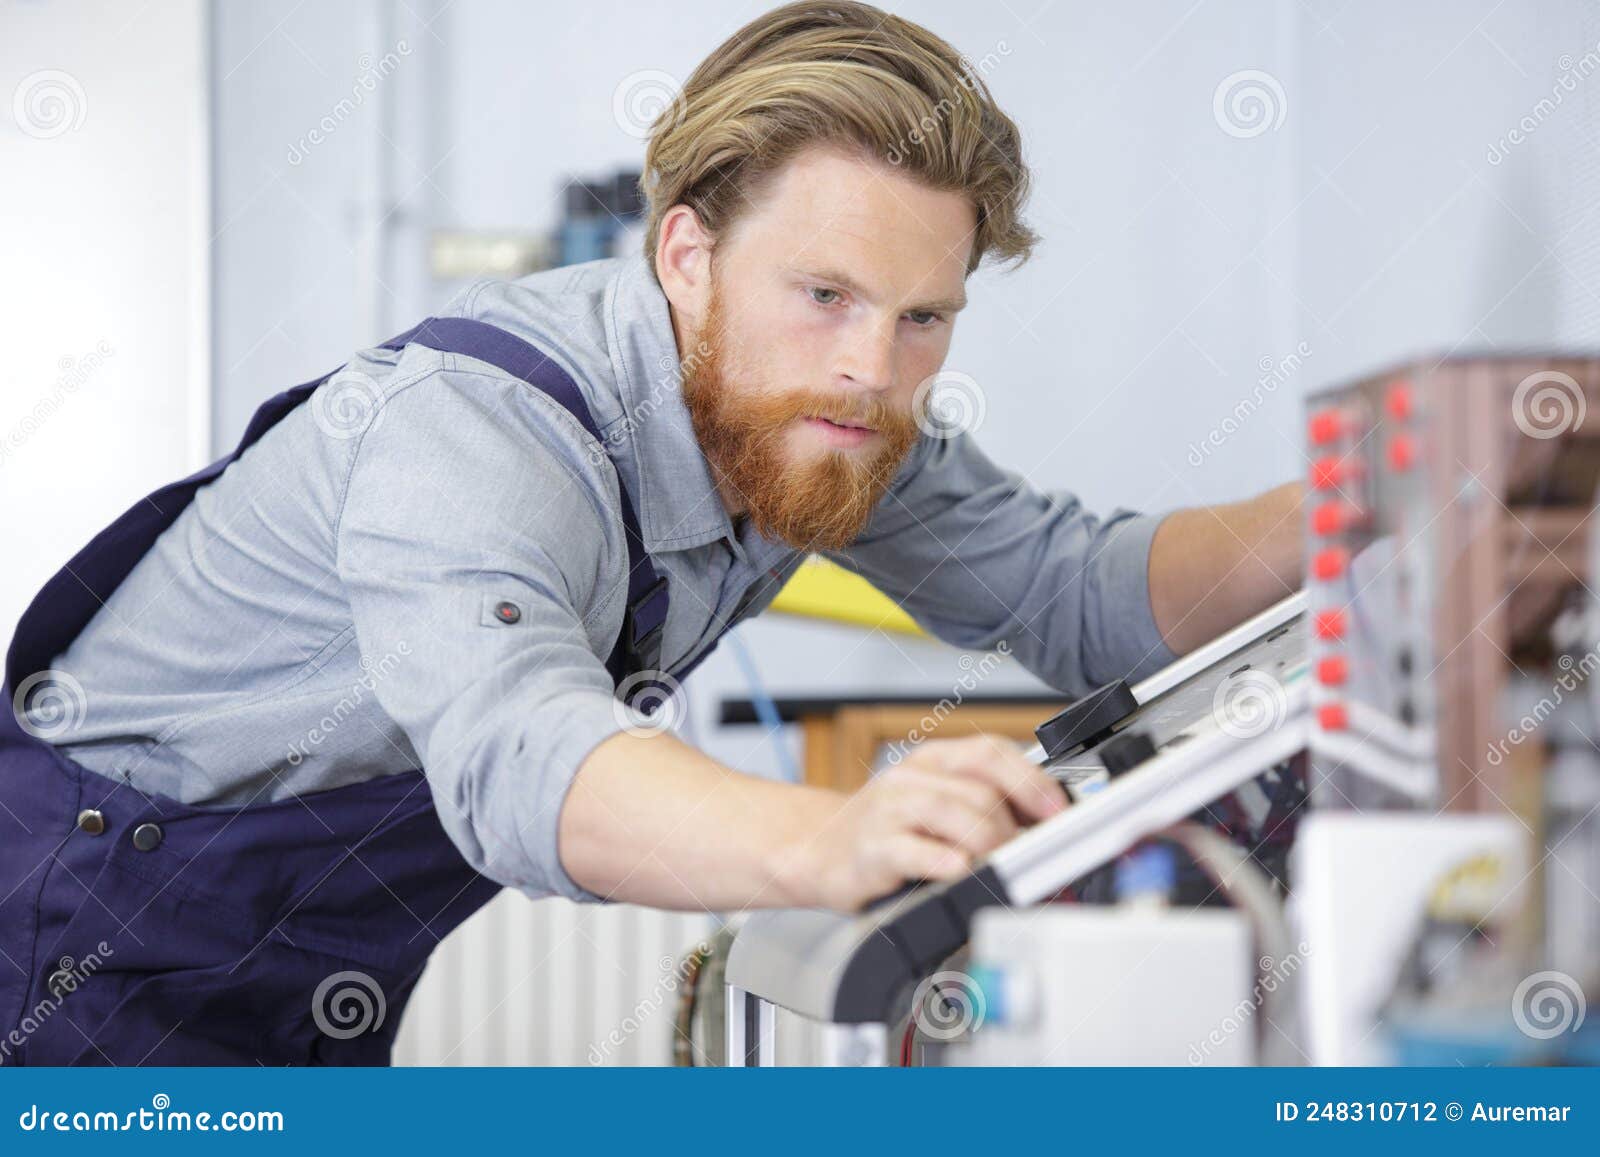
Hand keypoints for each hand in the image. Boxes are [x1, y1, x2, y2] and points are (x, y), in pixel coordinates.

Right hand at [780, 735, 1067, 911]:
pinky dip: (947, 863)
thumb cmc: (883, 830)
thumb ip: (980, 802)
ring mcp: (888, 810)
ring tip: (1000, 868)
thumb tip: (1045, 822)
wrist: (815, 850)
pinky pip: (919, 853)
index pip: (991, 753)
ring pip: (957, 816)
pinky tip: (960, 872)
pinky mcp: (872, 848)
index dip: (1032, 781)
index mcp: (931, 760)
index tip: (1060, 811)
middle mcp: (910, 778)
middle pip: (982, 792)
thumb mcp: (931, 802)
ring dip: (990, 845)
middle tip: (1030, 856)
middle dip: (1015, 829)